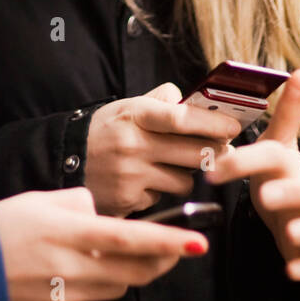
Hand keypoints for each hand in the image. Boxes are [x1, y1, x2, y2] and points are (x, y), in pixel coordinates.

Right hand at [0, 187, 208, 300]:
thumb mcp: (38, 200)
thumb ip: (77, 203)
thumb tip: (100, 214)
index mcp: (69, 233)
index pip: (130, 239)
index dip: (168, 243)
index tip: (199, 243)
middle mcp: (71, 268)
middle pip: (134, 272)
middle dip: (161, 262)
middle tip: (176, 250)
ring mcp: (64, 297)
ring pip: (116, 288)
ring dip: (126, 274)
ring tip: (116, 256)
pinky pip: (87, 300)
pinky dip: (91, 285)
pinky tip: (71, 272)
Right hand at [86, 82, 241, 215]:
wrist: (64, 160)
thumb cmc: (105, 131)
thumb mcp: (127, 107)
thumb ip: (161, 101)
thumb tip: (193, 100)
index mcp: (134, 115)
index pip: (181, 118)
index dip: (213, 123)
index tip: (235, 127)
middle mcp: (132, 145)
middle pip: (194, 153)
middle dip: (216, 153)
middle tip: (224, 149)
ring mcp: (130, 175)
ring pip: (185, 181)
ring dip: (187, 175)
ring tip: (174, 166)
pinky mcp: (128, 200)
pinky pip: (164, 198)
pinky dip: (162, 191)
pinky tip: (148, 182)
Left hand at [205, 69, 299, 280]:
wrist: (297, 220)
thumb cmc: (280, 179)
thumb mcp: (275, 147)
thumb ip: (284, 115)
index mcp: (289, 164)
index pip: (276, 154)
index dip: (248, 159)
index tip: (212, 168)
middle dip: (296, 191)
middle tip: (265, 197)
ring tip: (290, 233)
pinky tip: (290, 271)